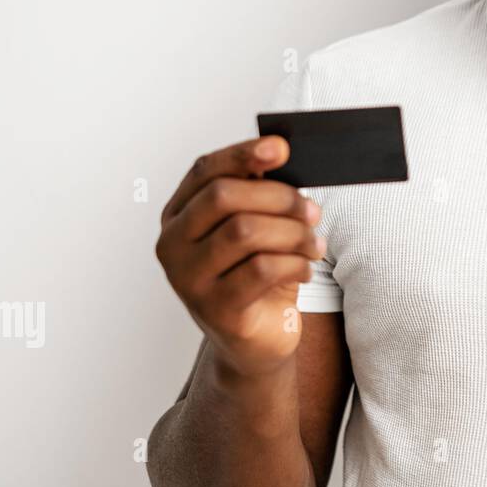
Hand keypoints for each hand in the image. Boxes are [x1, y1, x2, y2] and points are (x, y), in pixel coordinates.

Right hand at [155, 136, 325, 378]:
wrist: (257, 339)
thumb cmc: (257, 274)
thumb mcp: (257, 227)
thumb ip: (260, 193)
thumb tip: (281, 155)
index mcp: (179, 214)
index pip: (205, 170)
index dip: (243, 154)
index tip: (281, 148)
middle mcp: (173, 244)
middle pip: (224, 196)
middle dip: (280, 197)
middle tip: (313, 210)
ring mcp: (188, 278)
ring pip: (246, 231)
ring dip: (293, 232)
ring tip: (314, 244)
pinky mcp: (214, 308)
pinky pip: (262, 269)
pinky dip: (295, 263)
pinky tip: (304, 269)